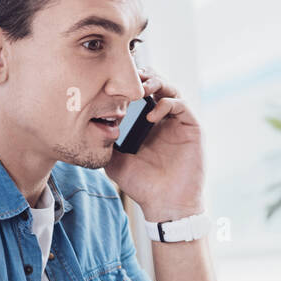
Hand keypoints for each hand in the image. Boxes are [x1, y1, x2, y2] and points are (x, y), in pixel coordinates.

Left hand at [105, 69, 204, 221]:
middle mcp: (163, 119)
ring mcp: (178, 122)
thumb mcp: (115, 161)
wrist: (164, 204)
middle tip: (130, 77)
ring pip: (170, 89)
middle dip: (143, 77)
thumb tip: (89, 125)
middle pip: (156, 84)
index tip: (113, 80)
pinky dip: (166, 104)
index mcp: (146, 124)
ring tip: (141, 90)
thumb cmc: (142, 185)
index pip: (140, 93)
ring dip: (156, 83)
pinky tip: (151, 115)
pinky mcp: (192, 127)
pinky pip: (181, 105)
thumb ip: (105, 142)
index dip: (129, 83)